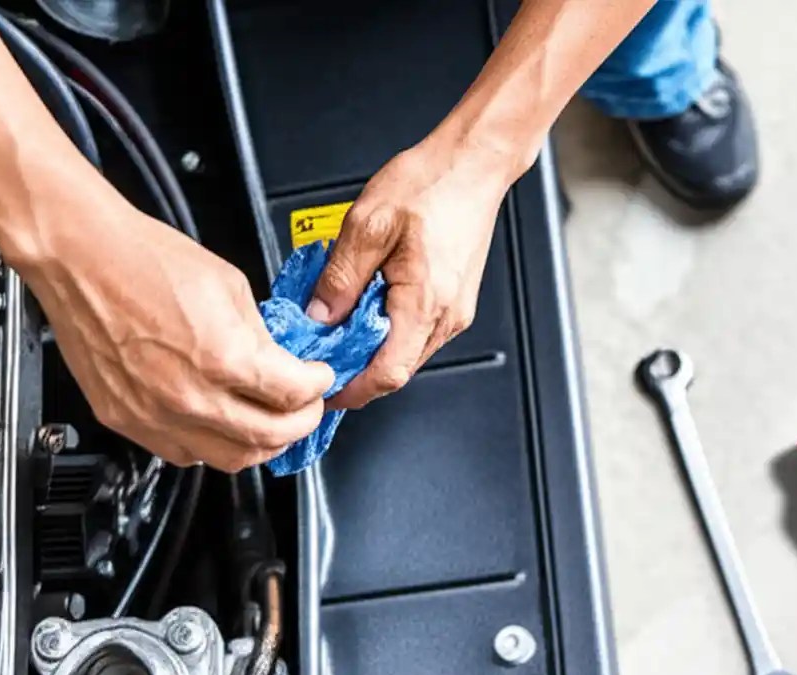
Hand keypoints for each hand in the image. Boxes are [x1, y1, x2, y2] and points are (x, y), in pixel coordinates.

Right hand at [13, 201, 334, 471]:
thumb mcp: (229, 285)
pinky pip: (182, 454)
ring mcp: (155, 415)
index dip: (316, 386)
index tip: (318, 379)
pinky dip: (211, 447)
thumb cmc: (142, 259)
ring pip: (228, 459)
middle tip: (307, 409)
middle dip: (300, 423)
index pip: (293, 394)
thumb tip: (277, 358)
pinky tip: (220, 428)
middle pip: (268, 438)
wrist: (80, 258)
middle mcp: (190, 397)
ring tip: (270, 426)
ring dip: (259, 445)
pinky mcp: (126, 420)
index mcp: (224, 358)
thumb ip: (259, 333)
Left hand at [307, 135, 516, 408]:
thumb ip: (340, 276)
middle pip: (396, 369)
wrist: (475, 162)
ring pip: (406, 352)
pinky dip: (388, 331)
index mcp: (424, 301)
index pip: (387, 373)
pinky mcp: (454, 299)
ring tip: (339, 329)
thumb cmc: (434, 182)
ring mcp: (455, 310)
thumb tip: (320, 316)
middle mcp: (446, 315)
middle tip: (321, 357)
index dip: (352, 389)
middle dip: (356, 370)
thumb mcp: (368, 223)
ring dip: (372, 349)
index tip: (324, 391)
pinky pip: (416, 331)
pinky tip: (367, 308)